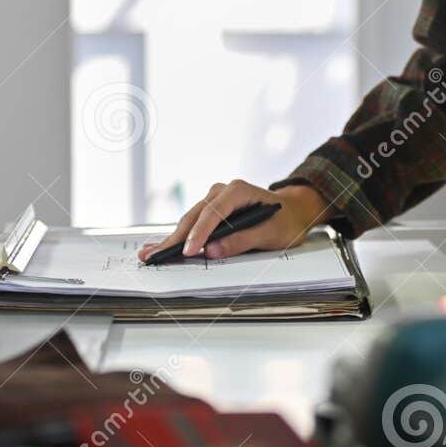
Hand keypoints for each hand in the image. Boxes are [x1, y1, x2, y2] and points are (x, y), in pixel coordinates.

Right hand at [136, 180, 328, 262]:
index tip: (188, 252)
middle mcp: (222, 191)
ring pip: (190, 219)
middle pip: (195, 216)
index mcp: (238, 191)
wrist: (293, 211)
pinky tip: (162, 246)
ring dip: (173, 238)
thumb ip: (242, 241)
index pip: (213, 213)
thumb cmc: (285, 221)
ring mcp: (215, 199)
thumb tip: (212, 251)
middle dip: (175, 237)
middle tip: (156, 255)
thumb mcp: (270, 233)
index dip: (199, 234)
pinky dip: (180, 236)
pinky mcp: (211, 210)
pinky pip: (193, 223)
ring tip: (151, 253)